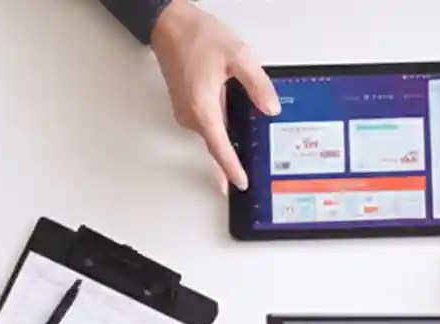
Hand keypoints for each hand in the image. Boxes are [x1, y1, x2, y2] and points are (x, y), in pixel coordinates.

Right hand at [150, 0, 278, 192]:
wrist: (169, 24)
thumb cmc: (195, 36)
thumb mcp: (237, 56)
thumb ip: (257, 84)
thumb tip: (270, 107)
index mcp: (202, 107)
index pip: (219, 148)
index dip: (231, 169)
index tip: (239, 184)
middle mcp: (190, 114)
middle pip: (216, 145)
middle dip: (232, 159)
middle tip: (249, 174)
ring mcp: (185, 111)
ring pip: (212, 134)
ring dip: (226, 142)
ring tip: (245, 153)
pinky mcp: (186, 105)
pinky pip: (207, 124)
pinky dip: (220, 128)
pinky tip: (234, 125)